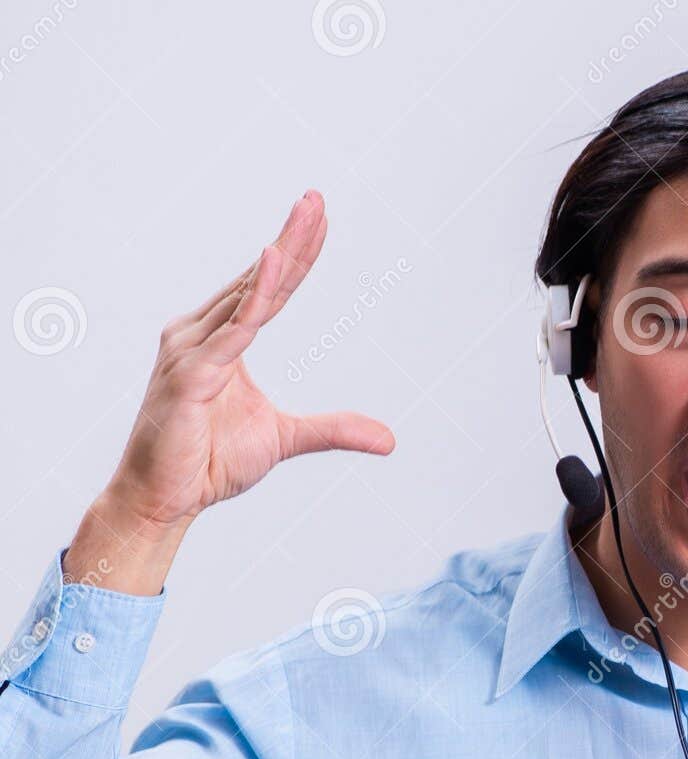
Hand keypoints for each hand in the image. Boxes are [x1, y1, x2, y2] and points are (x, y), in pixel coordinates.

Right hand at [70, 191, 393, 591]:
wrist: (165, 497)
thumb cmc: (210, 460)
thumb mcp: (286, 439)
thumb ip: (333, 430)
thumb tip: (388, 438)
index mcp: (222, 339)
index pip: (268, 289)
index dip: (295, 255)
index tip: (319, 218)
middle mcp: (201, 333)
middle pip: (257, 280)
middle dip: (290, 240)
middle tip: (316, 199)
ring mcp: (191, 351)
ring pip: (245, 297)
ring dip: (277, 260)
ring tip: (303, 220)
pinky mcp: (188, 377)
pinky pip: (229, 335)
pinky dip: (252, 304)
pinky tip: (271, 270)